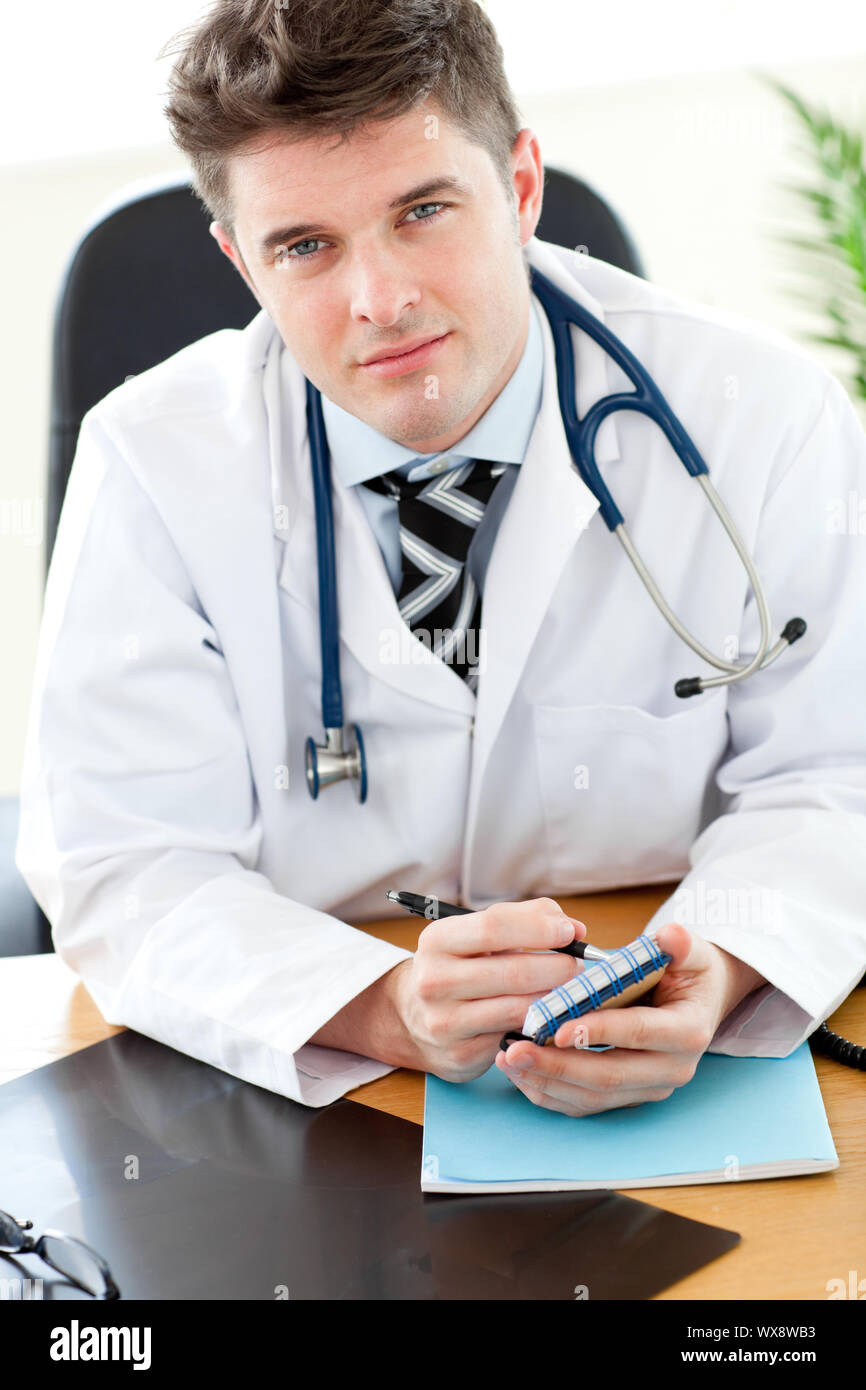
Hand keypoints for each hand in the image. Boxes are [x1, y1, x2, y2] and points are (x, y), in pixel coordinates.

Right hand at [392, 898, 587, 1083]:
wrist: (414, 1019)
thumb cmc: (460, 968)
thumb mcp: (477, 936)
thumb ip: (525, 920)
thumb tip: (573, 929)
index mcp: (438, 941)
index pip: (494, 926)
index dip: (539, 928)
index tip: (571, 932)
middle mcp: (434, 980)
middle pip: (513, 972)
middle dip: (558, 967)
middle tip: (579, 966)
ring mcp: (445, 1021)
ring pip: (518, 1008)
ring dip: (555, 998)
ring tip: (570, 989)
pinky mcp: (460, 1053)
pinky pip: (515, 1038)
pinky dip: (540, 1025)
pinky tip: (551, 1016)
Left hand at [494, 922, 766, 1115]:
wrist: (697, 1002)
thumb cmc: (687, 972)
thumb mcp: (690, 952)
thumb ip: (680, 945)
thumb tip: (669, 936)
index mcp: (687, 1032)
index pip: (639, 1032)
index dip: (599, 1030)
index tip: (557, 1027)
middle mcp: (671, 1070)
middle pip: (609, 1075)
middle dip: (558, 1065)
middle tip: (514, 1049)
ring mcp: (647, 1088)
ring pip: (592, 1096)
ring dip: (546, 1081)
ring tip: (507, 1059)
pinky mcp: (626, 1097)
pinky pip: (583, 1104)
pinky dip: (548, 1092)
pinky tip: (518, 1074)